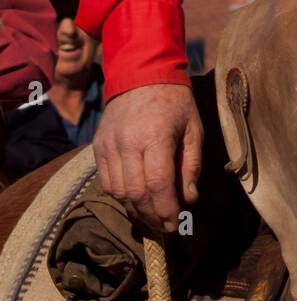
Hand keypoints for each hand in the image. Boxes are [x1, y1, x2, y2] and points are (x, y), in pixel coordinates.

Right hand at [93, 83, 202, 235]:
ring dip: (135, 209)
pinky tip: (135, 198)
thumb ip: (192, 165)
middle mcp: (127, 143)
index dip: (166, 210)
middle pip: (135, 193)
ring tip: (152, 217)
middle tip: (165, 228)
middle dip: (151, 216)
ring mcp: (109, 145)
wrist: (141, 73)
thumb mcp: (194, 128)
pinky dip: (121, 195)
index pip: (158, 185)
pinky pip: (106, 181)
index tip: (175, 225)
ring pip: (117, 191)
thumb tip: (189, 199)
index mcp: (155, 136)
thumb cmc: (174, 101)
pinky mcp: (98, 146)